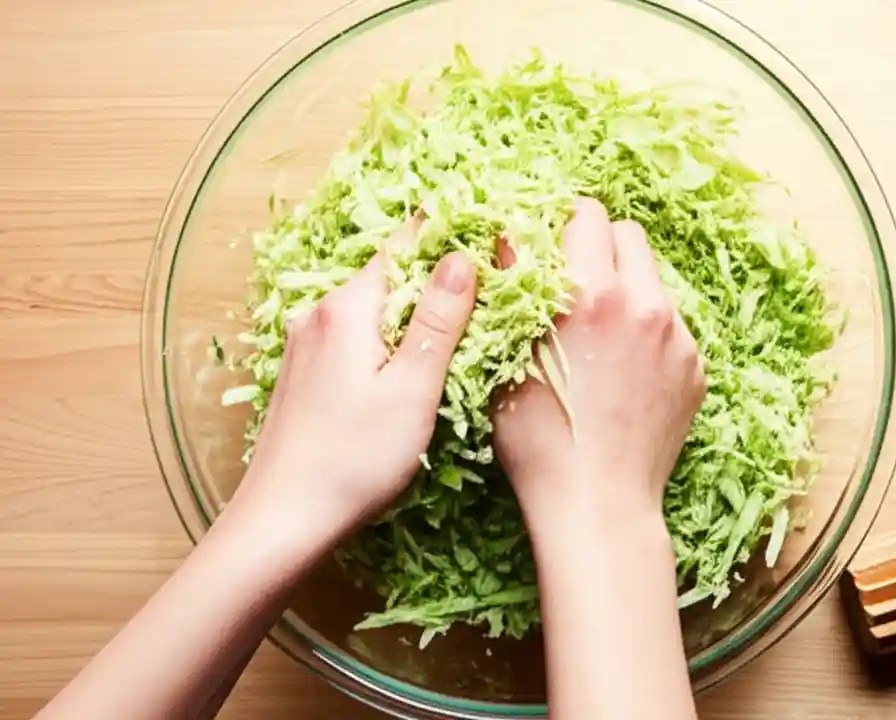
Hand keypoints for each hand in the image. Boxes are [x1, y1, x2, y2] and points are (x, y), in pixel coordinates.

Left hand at [235, 222, 476, 542]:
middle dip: (437, 280)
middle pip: (390, 275)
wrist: (282, 520)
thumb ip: (438, 320)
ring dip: (414, 316)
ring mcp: (305, 343)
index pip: (405, 243)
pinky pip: (356, 337)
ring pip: (374, 310)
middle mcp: (320, 313)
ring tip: (458, 336)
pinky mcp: (303, 373)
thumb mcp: (413, 388)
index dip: (450, 236)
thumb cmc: (355, 460)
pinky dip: (389, 342)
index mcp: (348, 307)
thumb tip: (461, 256)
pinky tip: (409, 372)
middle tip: (490, 294)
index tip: (491, 238)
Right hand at [493, 198, 706, 529]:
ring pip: (653, 280)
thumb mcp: (507, 360)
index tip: (549, 245)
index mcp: (592, 295)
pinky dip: (646, 333)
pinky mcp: (695, 367)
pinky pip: (671, 326)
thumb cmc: (539, 441)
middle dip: (600, 247)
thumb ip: (512, 290)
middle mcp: (645, 305)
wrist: (598, 506)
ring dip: (626, 289)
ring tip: (597, 334)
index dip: (562, 224)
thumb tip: (508, 238)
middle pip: (629, 235)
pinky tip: (622, 372)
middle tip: (574, 282)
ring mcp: (678, 337)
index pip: (587, 215)